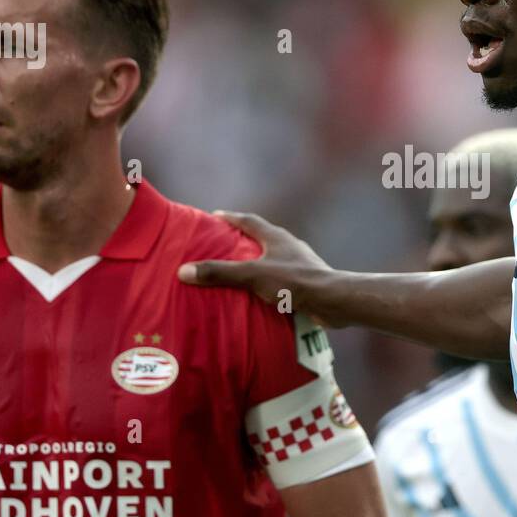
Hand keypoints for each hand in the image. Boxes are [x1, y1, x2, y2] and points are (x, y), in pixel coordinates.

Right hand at [178, 211, 337, 321]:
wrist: (332, 300)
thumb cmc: (293, 282)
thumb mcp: (251, 276)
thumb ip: (220, 273)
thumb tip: (184, 271)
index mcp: (276, 237)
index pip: (248, 220)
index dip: (230, 218)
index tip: (215, 216)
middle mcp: (288, 245)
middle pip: (261, 237)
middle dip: (241, 240)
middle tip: (221, 245)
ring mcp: (298, 263)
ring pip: (271, 257)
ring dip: (255, 261)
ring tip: (236, 271)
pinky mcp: (305, 281)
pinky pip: (280, 277)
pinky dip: (266, 281)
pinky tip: (258, 294)